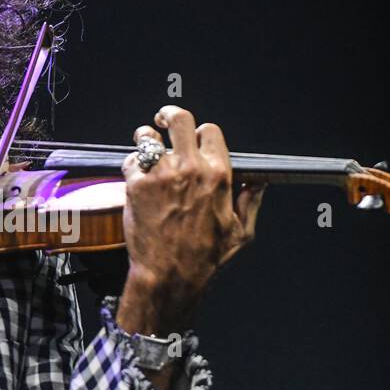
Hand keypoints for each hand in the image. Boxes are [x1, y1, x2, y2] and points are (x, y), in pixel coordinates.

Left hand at [118, 105, 264, 334]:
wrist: (169, 274)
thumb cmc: (204, 257)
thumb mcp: (240, 232)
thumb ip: (250, 202)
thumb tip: (259, 184)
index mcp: (218, 175)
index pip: (210, 132)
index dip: (201, 133)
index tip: (194, 137)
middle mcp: (190, 168)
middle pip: (179, 119)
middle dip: (169, 114)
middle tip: (163, 119)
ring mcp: (161, 174)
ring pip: (148, 137)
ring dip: (145, 139)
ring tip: (144, 144)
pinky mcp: (137, 185)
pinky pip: (131, 161)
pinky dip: (132, 166)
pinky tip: (136, 177)